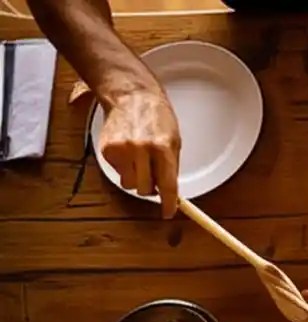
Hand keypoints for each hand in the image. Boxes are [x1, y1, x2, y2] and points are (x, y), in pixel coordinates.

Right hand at [98, 85, 181, 216]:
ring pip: (129, 184)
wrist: (131, 96)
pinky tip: (128, 151)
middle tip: (153, 178)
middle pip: (145, 189)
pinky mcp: (107, 149)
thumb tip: (169, 192)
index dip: (169, 203)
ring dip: (136, 178)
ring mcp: (121, 149)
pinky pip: (117, 172)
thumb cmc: (157, 118)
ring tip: (139, 160)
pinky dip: (124, 167)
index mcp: (163, 148)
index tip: (168, 212)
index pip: (167, 185)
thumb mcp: (174, 140)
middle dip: (150, 188)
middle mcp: (141, 150)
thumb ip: (171, 167)